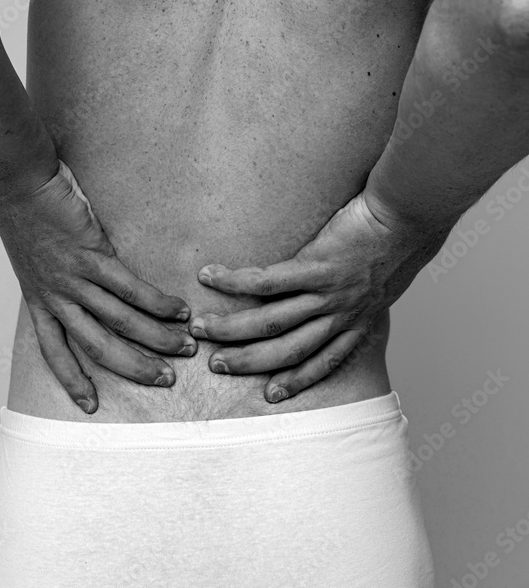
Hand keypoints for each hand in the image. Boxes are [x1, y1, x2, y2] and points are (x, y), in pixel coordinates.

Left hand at [0, 160, 195, 413]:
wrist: (17, 186)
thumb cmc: (27, 216)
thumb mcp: (36, 260)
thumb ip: (60, 281)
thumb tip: (87, 292)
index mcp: (39, 302)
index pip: (54, 353)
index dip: (73, 380)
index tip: (90, 406)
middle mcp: (55, 298)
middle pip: (97, 347)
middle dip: (134, 367)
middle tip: (166, 380)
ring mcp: (73, 279)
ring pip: (118, 321)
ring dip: (155, 337)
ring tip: (184, 346)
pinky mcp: (90, 256)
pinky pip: (128, 287)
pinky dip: (156, 301)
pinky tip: (178, 309)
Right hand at [188, 189, 449, 402]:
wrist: (409, 215)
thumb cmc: (399, 239)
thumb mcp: (385, 279)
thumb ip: (362, 292)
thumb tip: (348, 288)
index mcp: (358, 321)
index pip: (324, 360)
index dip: (297, 380)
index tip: (271, 394)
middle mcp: (341, 315)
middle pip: (288, 349)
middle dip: (249, 361)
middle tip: (216, 364)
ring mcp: (329, 293)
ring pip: (273, 321)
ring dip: (233, 328)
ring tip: (201, 327)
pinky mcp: (317, 265)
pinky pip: (269, 281)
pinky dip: (237, 282)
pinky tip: (212, 277)